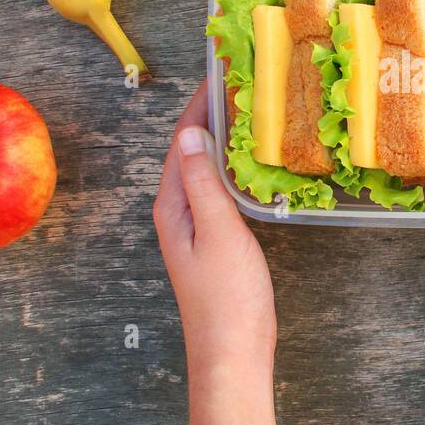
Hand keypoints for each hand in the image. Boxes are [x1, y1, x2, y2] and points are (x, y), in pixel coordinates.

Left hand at [153, 80, 277, 424]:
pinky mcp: (214, 240)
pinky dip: (233, 166)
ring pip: (205, 168)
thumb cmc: (227, 298)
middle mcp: (177, 211)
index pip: (182, 141)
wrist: (232, 353)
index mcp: (172, 205)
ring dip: (222, 138)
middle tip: (240, 80)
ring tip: (248, 109)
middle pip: (190, 150)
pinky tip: (252, 162)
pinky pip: (218, 189)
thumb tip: (193, 135)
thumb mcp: (219, 232)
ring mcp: (194, 227)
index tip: (220, 70)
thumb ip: (204, 182)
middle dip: (211, 114)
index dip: (199, 105)